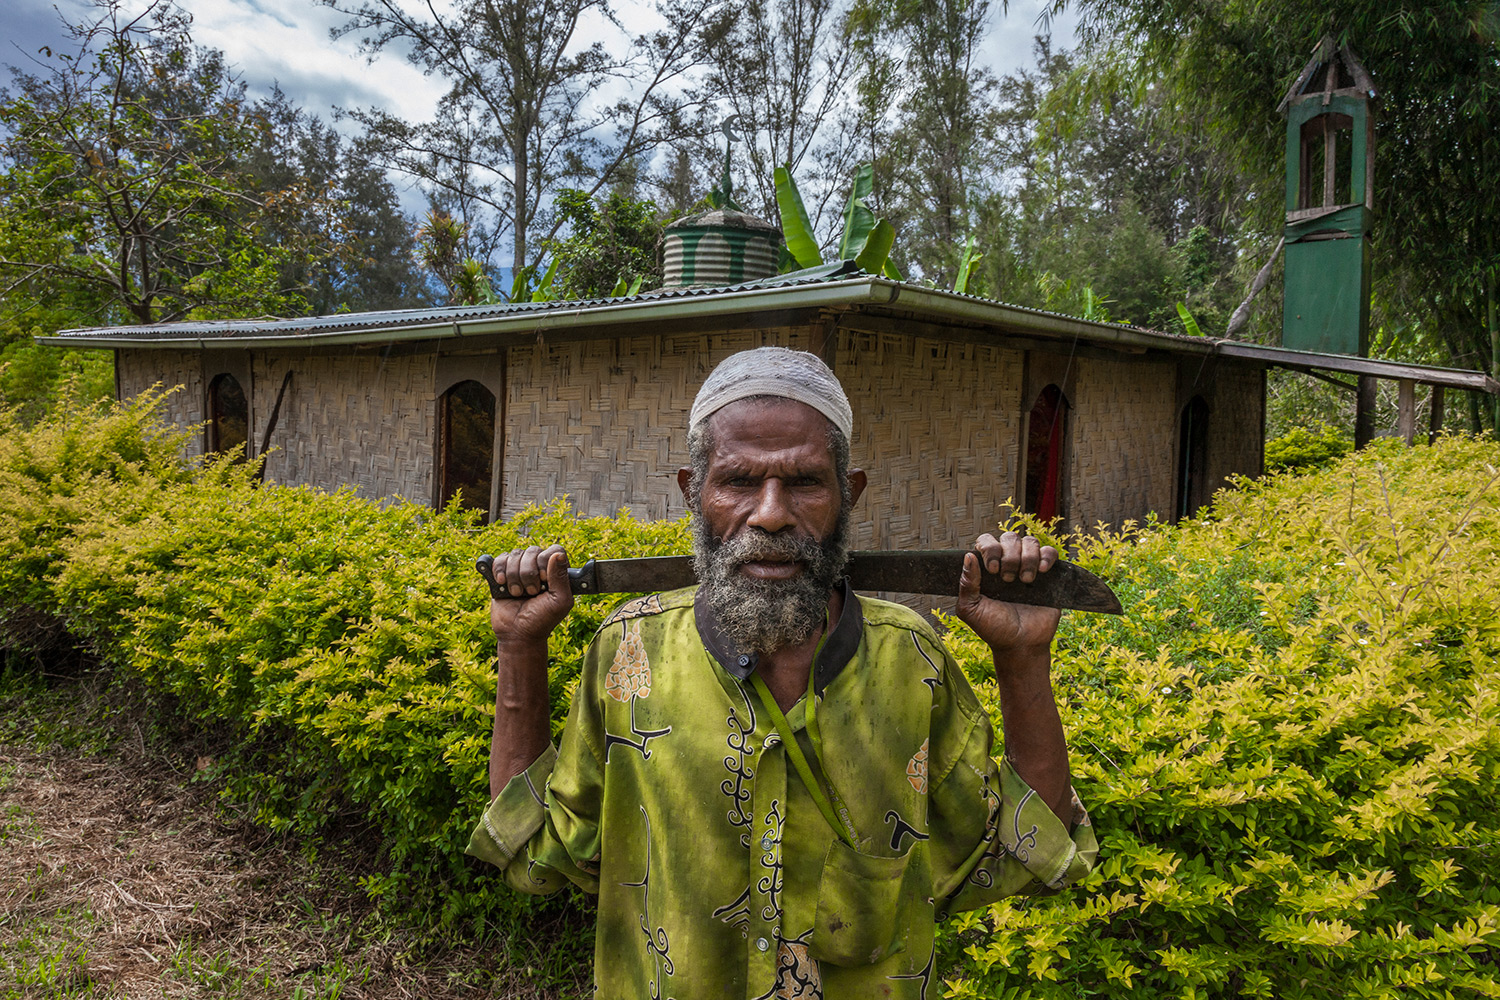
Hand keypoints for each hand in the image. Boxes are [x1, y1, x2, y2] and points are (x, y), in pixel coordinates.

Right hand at [486, 544, 574, 644]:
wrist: (517, 633)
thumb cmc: (542, 619)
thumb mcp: (559, 601)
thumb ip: (560, 577)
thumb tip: (557, 554)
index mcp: (555, 572)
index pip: (554, 550)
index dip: (546, 562)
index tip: (544, 580)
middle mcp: (538, 567)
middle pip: (533, 551)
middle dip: (529, 574)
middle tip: (531, 593)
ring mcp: (520, 569)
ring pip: (515, 555)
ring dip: (515, 576)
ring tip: (518, 594)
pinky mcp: (502, 573)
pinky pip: (500, 559)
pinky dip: (500, 570)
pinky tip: (502, 584)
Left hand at [956, 531, 1061, 652]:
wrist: (1021, 644)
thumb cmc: (994, 628)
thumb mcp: (971, 609)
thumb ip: (967, 584)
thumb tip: (968, 557)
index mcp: (987, 568)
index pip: (986, 541)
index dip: (989, 549)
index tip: (992, 570)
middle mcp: (1007, 563)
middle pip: (1009, 538)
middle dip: (1009, 556)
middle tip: (1008, 580)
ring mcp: (1028, 566)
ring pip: (1030, 542)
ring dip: (1027, 558)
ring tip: (1025, 581)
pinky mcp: (1048, 574)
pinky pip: (1050, 552)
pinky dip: (1046, 556)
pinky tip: (1042, 571)